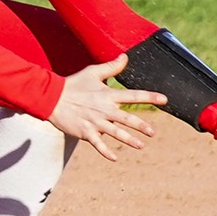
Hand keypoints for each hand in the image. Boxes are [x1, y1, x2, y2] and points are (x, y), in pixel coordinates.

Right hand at [46, 54, 166, 161]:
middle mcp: (104, 109)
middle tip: (153, 132)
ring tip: (141, 146)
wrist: (51, 98)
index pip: (133, 95)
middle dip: (141, 126)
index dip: (150, 97)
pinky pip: (97, 143)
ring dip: (128, 140)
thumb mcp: (93, 72)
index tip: (165, 100)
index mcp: (108, 95)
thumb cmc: (74, 84)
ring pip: (115, 133)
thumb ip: (111, 67)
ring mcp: (95, 122)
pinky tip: (115, 158)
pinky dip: (105, 151)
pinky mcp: (85, 132)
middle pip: (127, 119)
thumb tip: (125, 56)